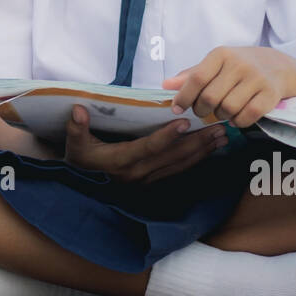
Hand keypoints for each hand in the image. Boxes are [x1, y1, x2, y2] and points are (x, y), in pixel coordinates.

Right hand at [63, 104, 228, 183]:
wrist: (82, 187)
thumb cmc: (80, 159)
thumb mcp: (74, 144)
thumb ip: (76, 127)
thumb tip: (78, 109)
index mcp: (121, 161)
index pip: (148, 147)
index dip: (167, 136)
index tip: (185, 122)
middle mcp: (138, 174)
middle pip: (173, 157)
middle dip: (198, 142)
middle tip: (218, 127)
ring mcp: (147, 181)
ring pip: (180, 166)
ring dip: (202, 152)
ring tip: (222, 138)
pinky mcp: (153, 183)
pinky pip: (178, 172)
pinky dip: (196, 160)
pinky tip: (210, 150)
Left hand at [163, 46, 289, 128]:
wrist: (280, 66)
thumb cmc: (240, 66)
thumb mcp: (216, 64)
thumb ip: (192, 75)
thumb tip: (166, 85)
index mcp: (221, 54)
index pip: (197, 78)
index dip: (183, 97)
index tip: (177, 109)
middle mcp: (239, 64)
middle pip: (210, 98)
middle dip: (202, 110)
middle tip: (204, 111)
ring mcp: (256, 79)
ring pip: (227, 109)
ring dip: (221, 116)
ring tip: (223, 111)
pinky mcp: (270, 94)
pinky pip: (246, 116)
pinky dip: (238, 122)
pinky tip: (237, 117)